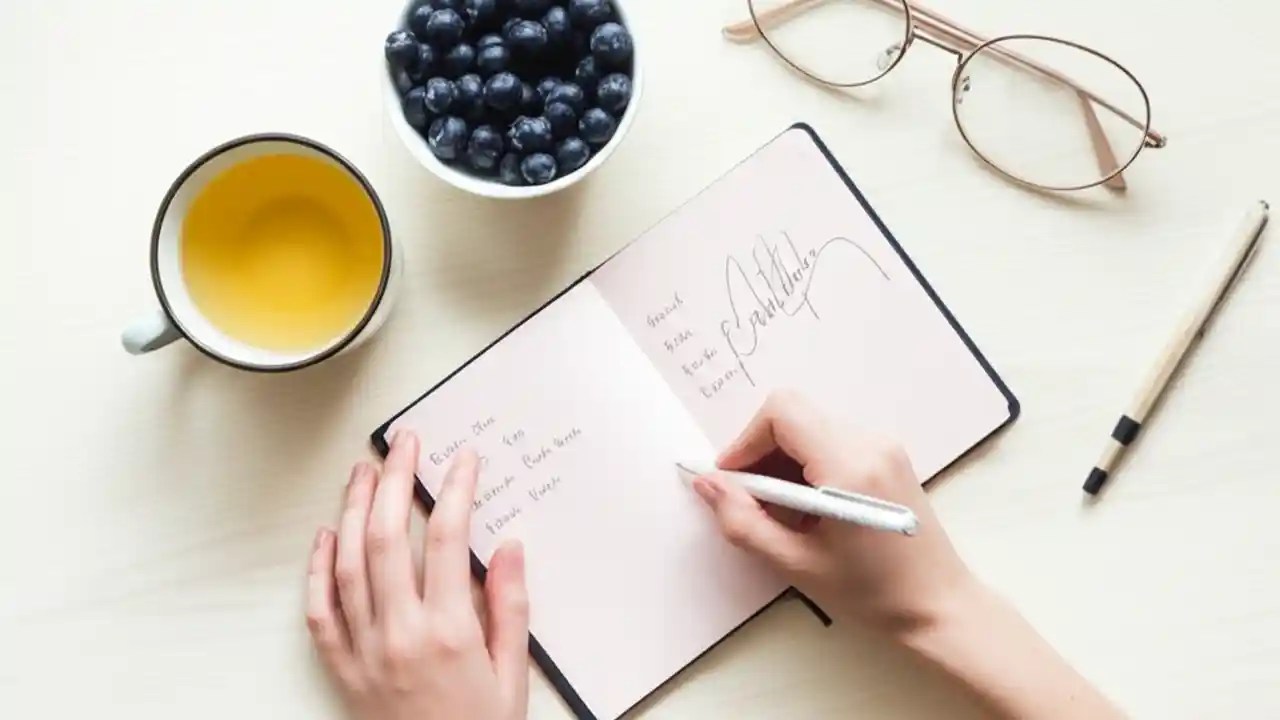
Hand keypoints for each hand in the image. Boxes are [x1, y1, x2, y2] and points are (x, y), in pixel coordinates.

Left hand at [305, 432, 529, 719]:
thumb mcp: (512, 674)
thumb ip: (509, 607)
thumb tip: (508, 549)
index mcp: (449, 632)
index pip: (446, 539)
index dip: (454, 490)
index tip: (462, 461)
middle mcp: (400, 634)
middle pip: (388, 537)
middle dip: (397, 480)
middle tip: (405, 444)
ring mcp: (365, 650)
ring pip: (348, 562)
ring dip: (354, 509)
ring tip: (364, 471)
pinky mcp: (343, 668)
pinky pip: (319, 610)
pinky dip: (317, 568)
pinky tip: (325, 535)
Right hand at [691, 391, 974, 634]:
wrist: (939, 607)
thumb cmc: (873, 593)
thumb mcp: (797, 564)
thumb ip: (743, 521)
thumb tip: (707, 484)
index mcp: (849, 465)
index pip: (782, 412)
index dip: (746, 441)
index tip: (733, 481)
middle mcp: (870, 442)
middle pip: (794, 417)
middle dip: (762, 453)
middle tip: (752, 502)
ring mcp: (884, 446)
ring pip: (811, 429)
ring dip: (784, 463)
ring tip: (784, 515)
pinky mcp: (888, 457)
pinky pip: (832, 443)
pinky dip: (807, 467)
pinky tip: (809, 511)